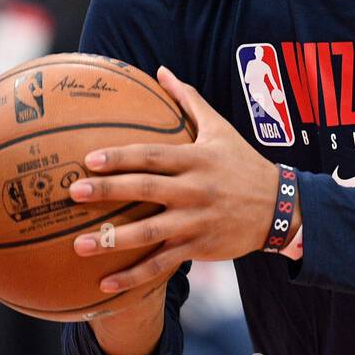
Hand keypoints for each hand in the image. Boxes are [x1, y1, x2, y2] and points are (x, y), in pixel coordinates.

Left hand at [69, 66, 290, 294]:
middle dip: (109, 191)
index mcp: (196, 159)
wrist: (280, 206)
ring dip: (114, 240)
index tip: (90, 158)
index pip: (153, 156)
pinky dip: (135, 275)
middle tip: (74, 192)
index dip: (122, 157)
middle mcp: (195, 189)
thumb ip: (188, 100)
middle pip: (146, 189)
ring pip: (151, 232)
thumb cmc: (243, 163)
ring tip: (79, 245)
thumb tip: (161, 70)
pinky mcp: (199, 247)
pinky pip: (163, 263)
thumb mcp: (220, 129)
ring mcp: (196, 221)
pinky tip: (106, 283)